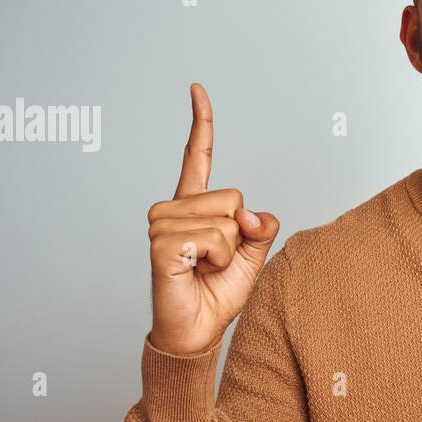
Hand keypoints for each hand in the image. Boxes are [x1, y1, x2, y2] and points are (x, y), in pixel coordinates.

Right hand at [146, 83, 279, 355]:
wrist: (195, 332)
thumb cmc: (216, 295)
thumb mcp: (252, 257)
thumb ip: (260, 228)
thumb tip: (251, 214)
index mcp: (192, 207)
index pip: (195, 158)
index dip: (200, 124)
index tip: (197, 89)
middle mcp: (172, 209)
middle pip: (233, 198)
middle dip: (238, 235)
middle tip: (214, 262)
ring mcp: (162, 225)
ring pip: (226, 221)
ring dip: (228, 254)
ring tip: (203, 269)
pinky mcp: (161, 245)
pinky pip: (215, 240)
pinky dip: (218, 262)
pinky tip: (195, 273)